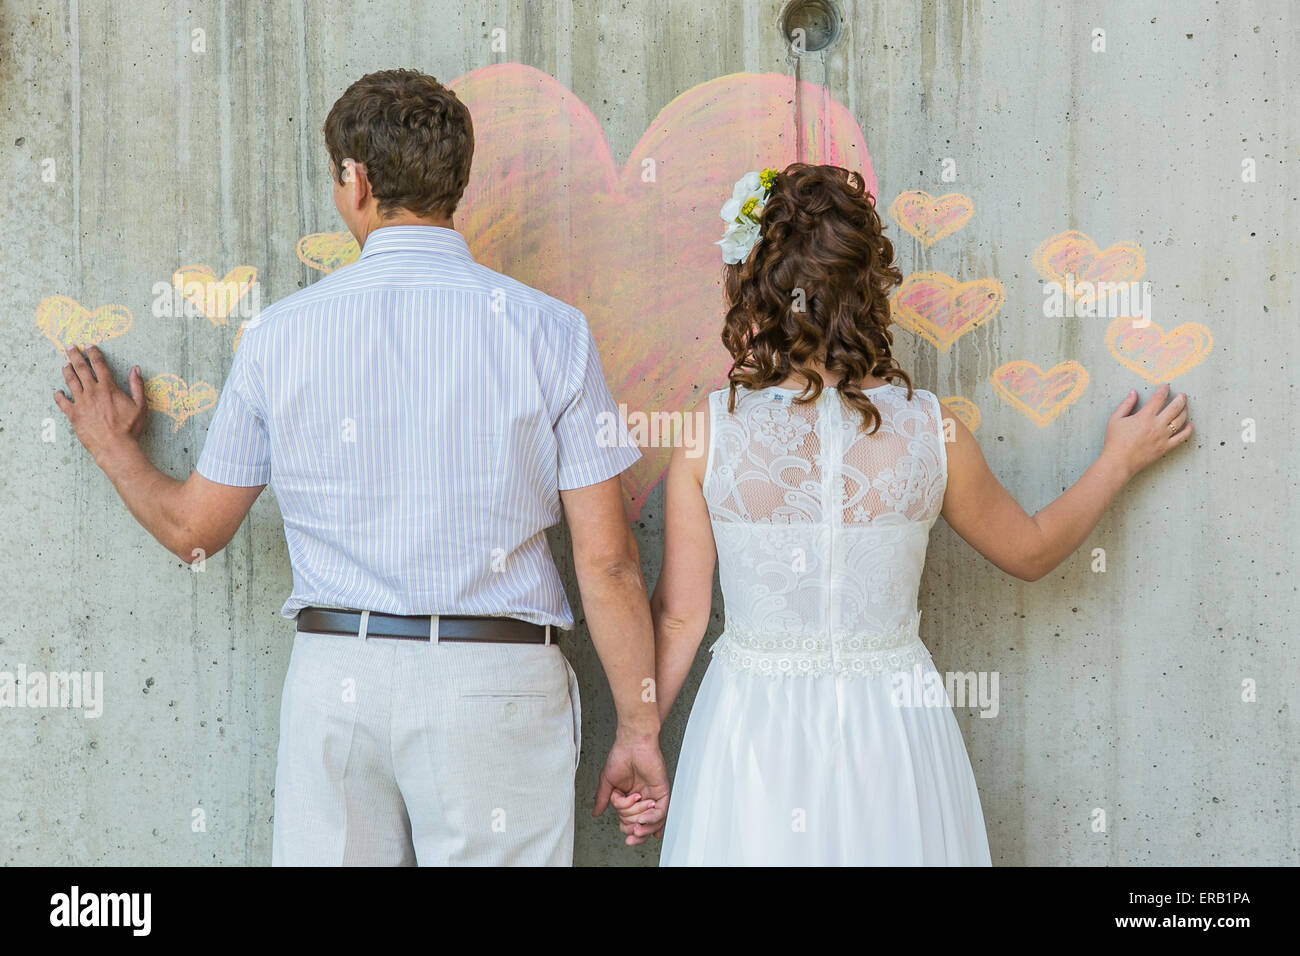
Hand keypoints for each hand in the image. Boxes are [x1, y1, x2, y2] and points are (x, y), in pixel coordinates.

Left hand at [52, 345, 147, 466]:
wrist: (114, 446)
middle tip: (70, 347)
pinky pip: (62, 402)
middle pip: (81, 369)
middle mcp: (92, 392)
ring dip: (67, 371)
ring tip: (65, 364)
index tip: (89, 346)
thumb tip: (136, 369)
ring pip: (70, 381)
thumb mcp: (140, 406)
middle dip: (75, 356)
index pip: (99, 365)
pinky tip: (58, 392)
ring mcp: (81, 402)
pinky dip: (59, 396)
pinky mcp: (74, 414)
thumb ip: (137, 385)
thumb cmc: (129, 427)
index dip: (94, 353)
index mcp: (108, 388)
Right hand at [592, 730, 669, 845]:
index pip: (629, 822)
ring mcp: (652, 795)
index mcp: (629, 797)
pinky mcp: (662, 791)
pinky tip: (643, 818)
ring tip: (637, 824)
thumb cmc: (621, 755)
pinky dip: (652, 819)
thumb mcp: (607, 781)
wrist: (632, 743)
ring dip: (643, 826)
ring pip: (651, 822)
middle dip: (631, 825)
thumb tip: (595, 813)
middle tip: (625, 816)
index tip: (622, 826)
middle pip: (639, 824)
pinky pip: (661, 813)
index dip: (626, 828)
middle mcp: (642, 797)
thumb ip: (602, 799)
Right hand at [1102, 383, 1191, 478]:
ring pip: (1180, 420)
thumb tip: (1133, 393)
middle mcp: (1157, 425)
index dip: (1164, 390)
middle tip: (1182, 395)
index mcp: (1144, 416)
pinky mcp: (1166, 447)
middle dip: (1181, 398)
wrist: (1119, 462)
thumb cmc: (1115, 441)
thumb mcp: (1115, 419)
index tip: (1166, 386)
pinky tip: (1190, 425)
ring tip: (1185, 406)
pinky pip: (1182, 438)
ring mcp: (1163, 436)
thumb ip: (1125, 404)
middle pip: (1175, 407)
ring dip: (1185, 411)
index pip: (1159, 398)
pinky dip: (1188, 430)